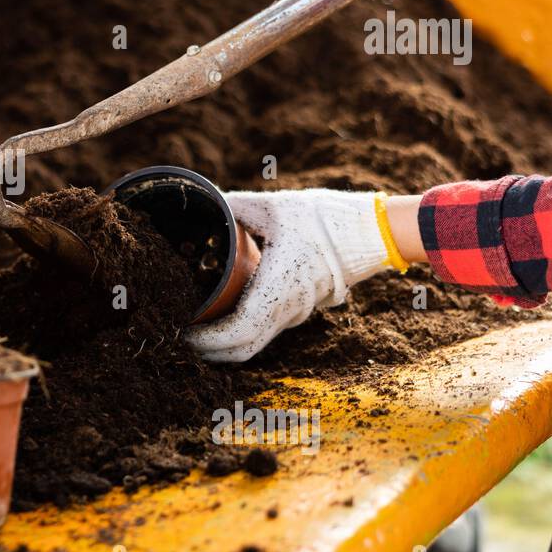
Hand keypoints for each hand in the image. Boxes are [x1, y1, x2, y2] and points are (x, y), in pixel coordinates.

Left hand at [186, 190, 396, 362]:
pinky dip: (240, 336)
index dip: (208, 339)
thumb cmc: (323, 218)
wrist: (371, 232)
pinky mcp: (300, 310)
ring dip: (224, 346)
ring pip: (254, 345)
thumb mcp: (274, 206)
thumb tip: (206, 201)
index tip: (183, 331)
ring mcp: (295, 313)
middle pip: (242, 350)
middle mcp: (287, 308)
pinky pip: (265, 333)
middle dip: (209, 350)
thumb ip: (235, 206)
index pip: (238, 331)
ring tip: (196, 331)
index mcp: (278, 286)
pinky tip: (222, 322)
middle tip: (180, 336)